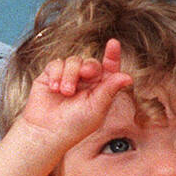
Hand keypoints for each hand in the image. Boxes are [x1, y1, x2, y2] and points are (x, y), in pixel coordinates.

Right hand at [15, 38, 132, 153]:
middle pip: (90, 62)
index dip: (112, 55)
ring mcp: (68, 78)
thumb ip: (110, 89)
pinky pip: (56, 63)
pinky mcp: (50, 76)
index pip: (109, 68)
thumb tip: (128, 77)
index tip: (113, 44)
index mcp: (100, 89)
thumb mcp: (96, 108)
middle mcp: (85, 82)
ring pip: (73, 61)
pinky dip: (56, 73)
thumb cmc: (74, 125)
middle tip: (85, 74)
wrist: (46, 131)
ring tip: (64, 92)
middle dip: (88, 67)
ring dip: (70, 74)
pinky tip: (54, 88)